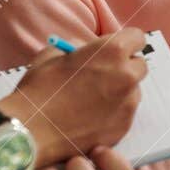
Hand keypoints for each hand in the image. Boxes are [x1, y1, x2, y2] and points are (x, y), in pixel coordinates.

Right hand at [2, 29, 146, 166]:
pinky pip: (125, 114)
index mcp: (112, 52)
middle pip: (139, 66)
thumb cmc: (39, 90)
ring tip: (92, 99)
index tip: (116, 50)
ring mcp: (127, 104)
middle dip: (125, 67)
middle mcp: (126, 76)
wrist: (30, 131)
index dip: (125, 43)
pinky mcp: (123, 127)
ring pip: (134, 92)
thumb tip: (87, 48)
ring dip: (120, 91)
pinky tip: (90, 117)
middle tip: (103, 75)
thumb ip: (78, 47)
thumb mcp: (53, 54)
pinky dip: (114, 113)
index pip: (137, 38)